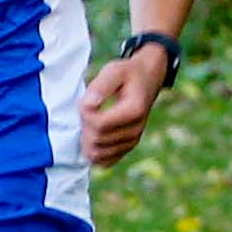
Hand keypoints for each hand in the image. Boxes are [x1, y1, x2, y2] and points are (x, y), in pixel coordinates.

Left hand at [80, 46, 169, 164]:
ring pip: (98, 153)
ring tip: (90, 120)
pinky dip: (93, 151)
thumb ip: (100, 86)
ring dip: (86, 139)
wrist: (147, 80)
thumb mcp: (114, 70)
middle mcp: (136, 130)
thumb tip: (87, 106)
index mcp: (134, 111)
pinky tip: (91, 136)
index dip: (84, 114)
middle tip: (87, 110)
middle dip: (84, 126)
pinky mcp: (127, 147)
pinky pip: (105, 161)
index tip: (85, 101)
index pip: (99, 124)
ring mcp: (132, 141)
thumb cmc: (128, 74)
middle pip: (97, 140)